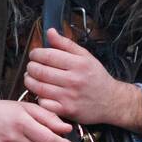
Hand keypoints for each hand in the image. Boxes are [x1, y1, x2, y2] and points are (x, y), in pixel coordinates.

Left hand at [24, 27, 141, 129]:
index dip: (35, 53)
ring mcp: (70, 96)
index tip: (35, 54)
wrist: (111, 101)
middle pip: (40, 71)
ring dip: (30, 81)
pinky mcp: (67, 110)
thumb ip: (66, 44)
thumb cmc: (97, 78)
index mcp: (79, 64)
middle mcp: (74, 80)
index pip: (47, 55)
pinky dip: (38, 97)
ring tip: (31, 78)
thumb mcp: (86, 56)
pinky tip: (41, 93)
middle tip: (32, 66)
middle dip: (31, 67)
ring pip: (38, 87)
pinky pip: (43, 102)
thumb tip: (50, 32)